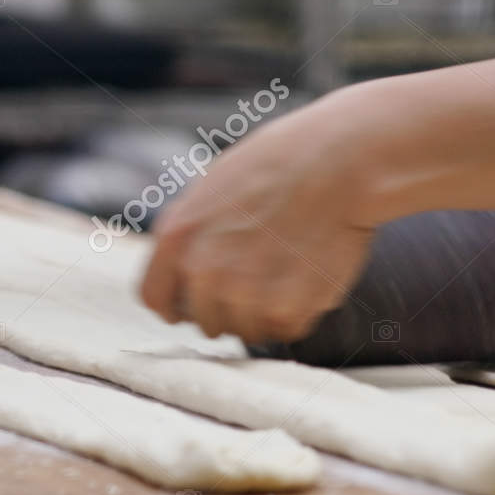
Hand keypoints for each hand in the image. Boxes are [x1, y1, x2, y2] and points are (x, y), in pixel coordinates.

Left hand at [139, 94, 376, 342]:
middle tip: (262, 278)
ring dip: (266, 312)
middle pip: (204, 321)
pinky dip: (300, 312)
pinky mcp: (283, 311)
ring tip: (290, 270)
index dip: (177, 304)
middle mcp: (202, 272)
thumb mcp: (214, 187)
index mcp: (177, 237)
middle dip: (229, 308)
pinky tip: (309, 276)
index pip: (155, 299)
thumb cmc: (282, 164)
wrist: (339, 163)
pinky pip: (284, 331)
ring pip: (246, 330)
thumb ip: (192, 233)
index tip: (196, 303)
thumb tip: (185, 265)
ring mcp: (241, 296)